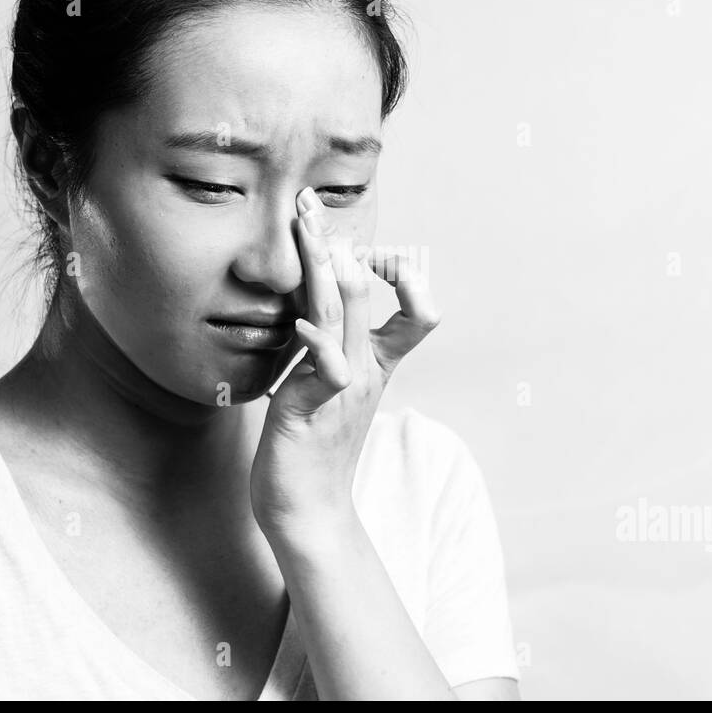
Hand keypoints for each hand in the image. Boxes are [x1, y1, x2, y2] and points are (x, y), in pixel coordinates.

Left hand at [248, 185, 440, 541]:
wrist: (308, 511)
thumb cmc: (311, 451)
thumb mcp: (325, 391)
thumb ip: (329, 354)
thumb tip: (314, 317)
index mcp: (373, 364)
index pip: (411, 309)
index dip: (396, 271)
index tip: (353, 243)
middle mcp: (365, 370)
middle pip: (365, 293)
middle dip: (336, 242)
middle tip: (311, 201)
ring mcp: (344, 388)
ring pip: (344, 315)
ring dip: (325, 268)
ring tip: (309, 230)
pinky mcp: (316, 408)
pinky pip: (326, 368)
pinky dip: (316, 341)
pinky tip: (300, 321)